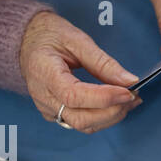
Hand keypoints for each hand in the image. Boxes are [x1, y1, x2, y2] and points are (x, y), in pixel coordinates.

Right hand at [19, 11, 138, 132]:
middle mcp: (43, 96)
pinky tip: (117, 105)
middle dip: (112, 111)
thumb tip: (129, 81)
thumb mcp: (77, 39)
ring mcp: (47, 108)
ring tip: (130, 100)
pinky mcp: (55, 113)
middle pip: (80, 118)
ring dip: (111, 117)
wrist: (27, 41)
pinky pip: (81, 123)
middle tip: (133, 96)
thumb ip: (103, 62)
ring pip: (83, 125)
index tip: (127, 91)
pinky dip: (102, 118)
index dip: (104, 98)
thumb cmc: (49, 35)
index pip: (74, 96)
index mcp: (43, 72)